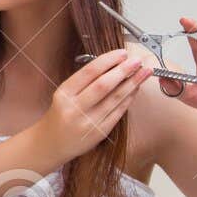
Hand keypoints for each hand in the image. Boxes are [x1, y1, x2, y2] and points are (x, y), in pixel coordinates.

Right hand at [33, 48, 152, 163]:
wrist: (52, 143)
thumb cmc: (61, 115)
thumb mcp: (64, 95)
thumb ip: (84, 82)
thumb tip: (113, 65)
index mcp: (64, 94)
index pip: (88, 72)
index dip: (108, 61)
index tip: (122, 53)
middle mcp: (75, 108)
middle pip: (103, 85)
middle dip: (123, 71)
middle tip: (137, 61)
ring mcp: (88, 122)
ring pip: (115, 99)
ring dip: (132, 83)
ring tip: (144, 72)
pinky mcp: (100, 132)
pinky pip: (118, 112)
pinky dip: (129, 98)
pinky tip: (136, 88)